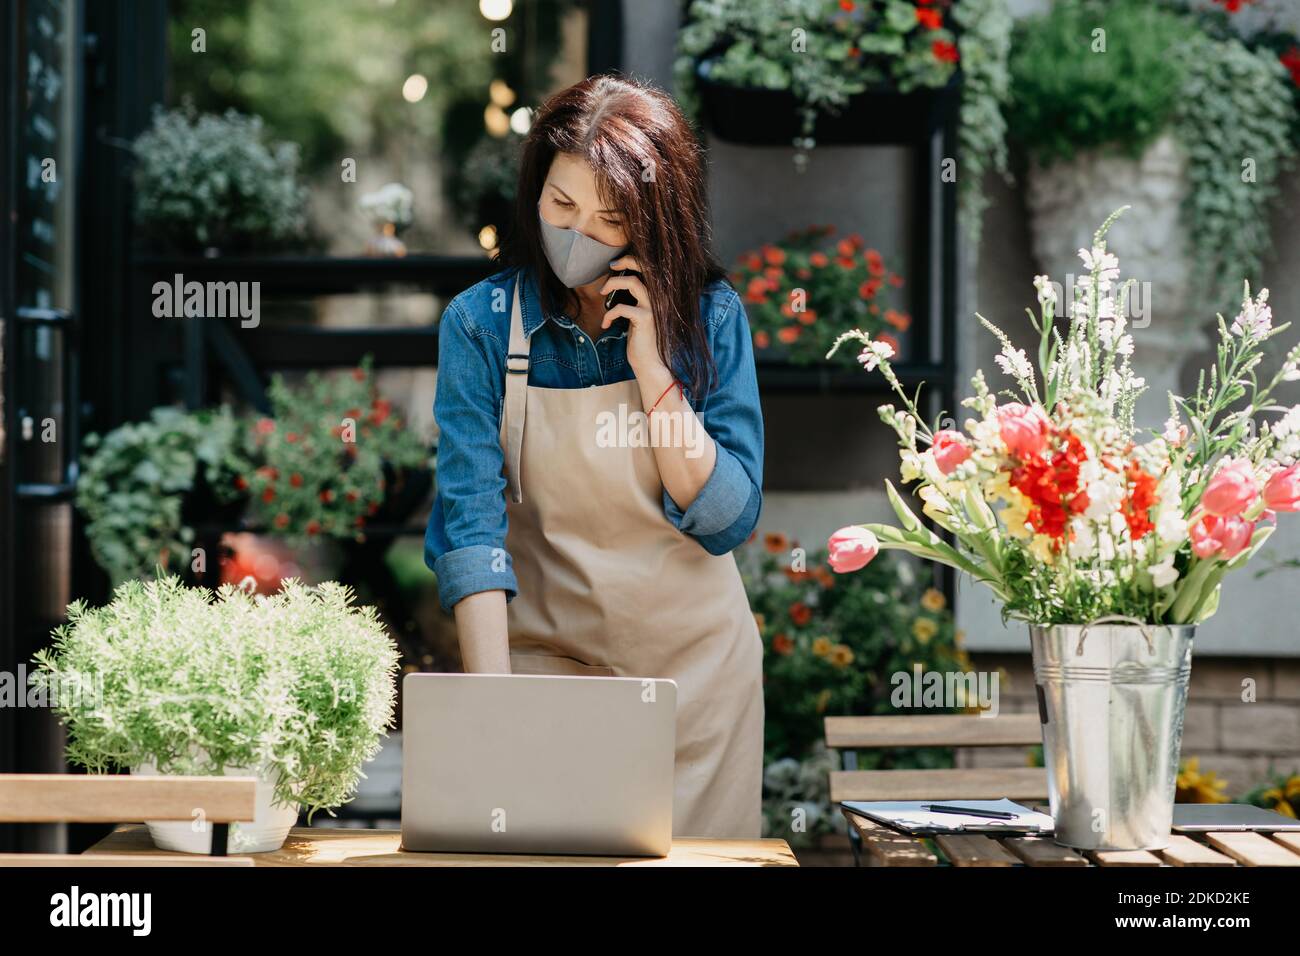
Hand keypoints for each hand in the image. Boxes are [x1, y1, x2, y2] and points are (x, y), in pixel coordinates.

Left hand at [601, 256, 665, 376]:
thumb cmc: (641, 341)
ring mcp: (653, 308)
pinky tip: (606, 324)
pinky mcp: (645, 319)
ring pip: (632, 283)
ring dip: (613, 284)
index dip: (632, 260)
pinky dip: (609, 315)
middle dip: (625, 262)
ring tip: (602, 293)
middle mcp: (659, 299)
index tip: (616, 264)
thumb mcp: (636, 316)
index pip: (649, 269)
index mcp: (657, 297)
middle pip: (644, 268)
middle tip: (611, 267)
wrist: (649, 364)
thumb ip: (633, 301)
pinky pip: (621, 308)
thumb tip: (616, 286)